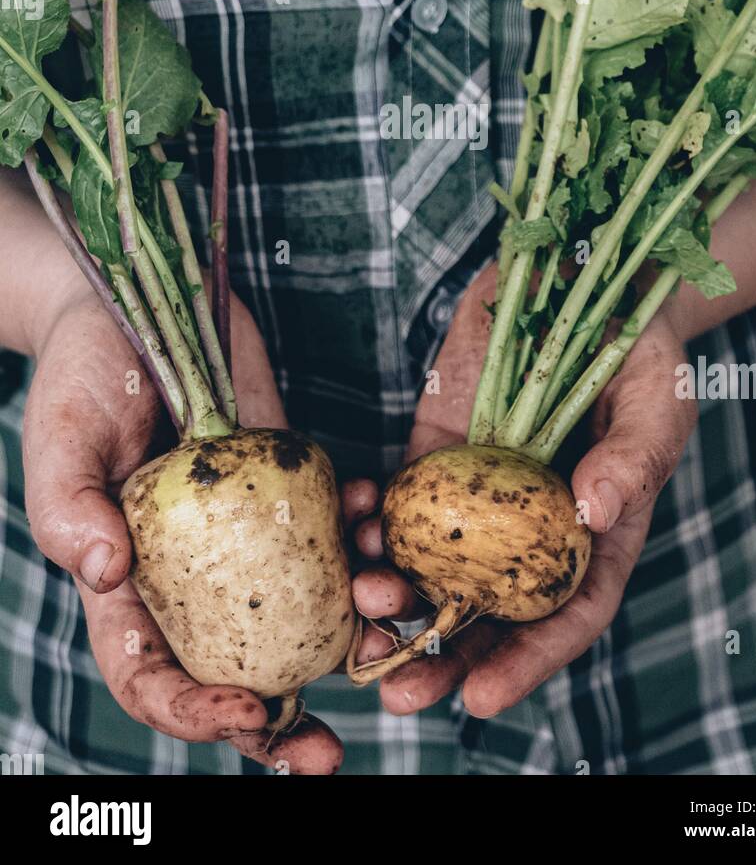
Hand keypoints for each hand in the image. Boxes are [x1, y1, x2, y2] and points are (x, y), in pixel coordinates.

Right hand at [23, 279, 345, 772]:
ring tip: (388, 607)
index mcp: (127, 585)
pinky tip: (381, 512)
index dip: (193, 711)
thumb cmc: (84, 372)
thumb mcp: (61, 437)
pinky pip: (337, 530)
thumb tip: (104, 574)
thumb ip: (67, 508)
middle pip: (237, 668)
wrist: (145, 304)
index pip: (151, 676)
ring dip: (350, 623)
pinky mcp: (293, 486)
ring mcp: (251, 535)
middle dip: (282, 723)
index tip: (246, 711)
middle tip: (331, 757)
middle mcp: (194, 575)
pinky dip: (365, 532)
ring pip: (304, 609)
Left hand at [351, 263, 695, 716]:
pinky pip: (400, 501)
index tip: (480, 698)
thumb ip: (634, 458)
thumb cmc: (644, 357)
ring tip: (361, 610)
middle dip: (440, 659)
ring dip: (394, 596)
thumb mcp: (660, 403)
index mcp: (595, 538)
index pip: (564, 619)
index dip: (526, 664)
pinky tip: (354, 528)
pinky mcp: (438, 452)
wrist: (591, 287)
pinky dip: (374, 522)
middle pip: (487, 613)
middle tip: (396, 694)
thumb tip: (594, 514)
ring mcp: (480, 495)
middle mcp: (531, 531)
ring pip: (431, 567)